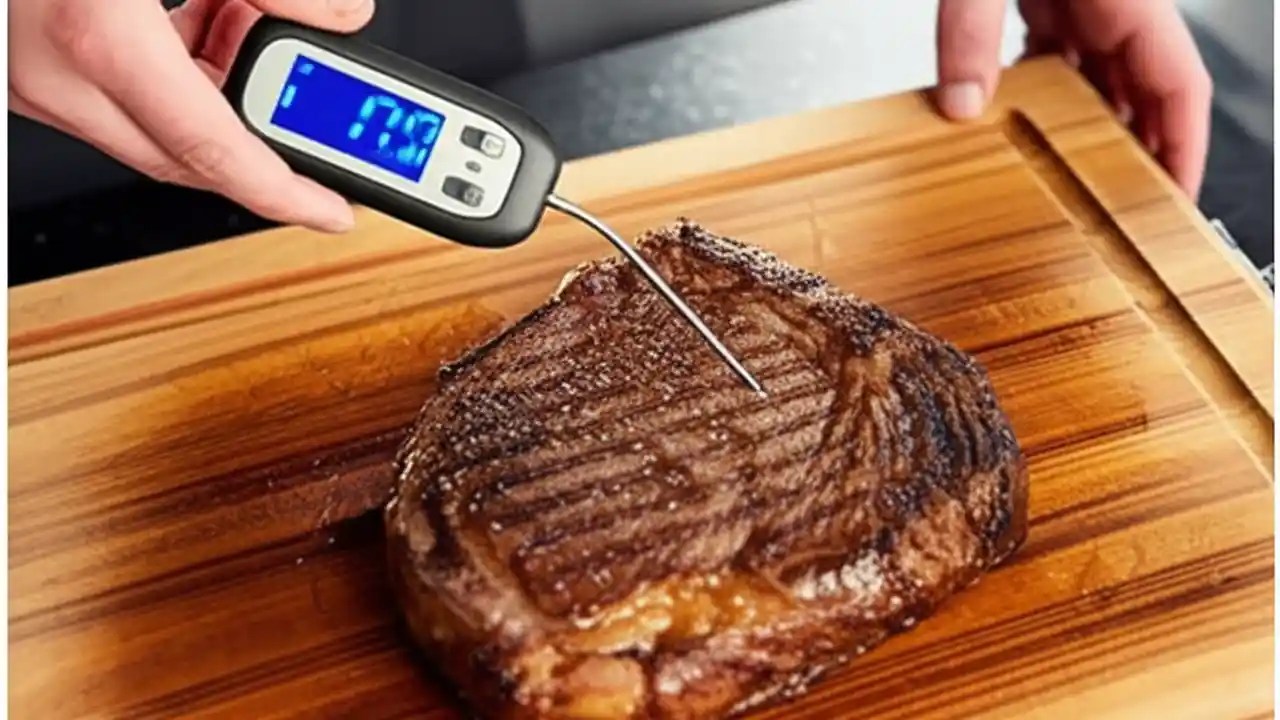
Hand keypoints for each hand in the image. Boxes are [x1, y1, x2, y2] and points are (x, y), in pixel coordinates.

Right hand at [10, 0, 374, 231]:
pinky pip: (112, 97)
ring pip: (150, 127)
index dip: (285, 193)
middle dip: (256, 133)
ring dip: (211, 93)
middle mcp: (51, 74)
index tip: (333, 211)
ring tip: (236, 19)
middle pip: (187, 153)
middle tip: (304, 100)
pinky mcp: (15, 65)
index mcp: (98, 35)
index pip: (214, 152)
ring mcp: (27, 77)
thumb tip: (339, 16)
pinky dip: (167, 72)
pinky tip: (187, 16)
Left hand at [933, 0, 1212, 199]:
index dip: (1184, 149)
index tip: (1176, 200)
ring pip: (1100, 72)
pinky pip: (1058, 49)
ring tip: (1068, 179)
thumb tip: (961, 103)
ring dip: (1085, 123)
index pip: (1180, 84)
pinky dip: (1045, 89)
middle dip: (1134, 150)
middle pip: (1142, 88)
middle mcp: (1114, 0)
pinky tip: (1018, 117)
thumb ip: (970, 30)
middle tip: (1113, 210)